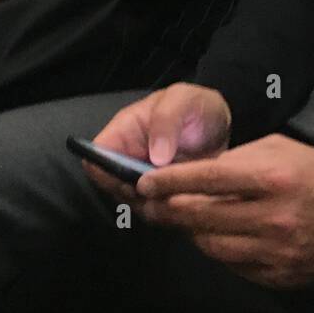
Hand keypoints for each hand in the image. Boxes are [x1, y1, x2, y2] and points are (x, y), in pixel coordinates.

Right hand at [80, 84, 232, 205]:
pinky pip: (156, 212)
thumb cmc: (195, 106)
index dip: (107, 174)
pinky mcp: (161, 195)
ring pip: (134, 205)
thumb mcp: (183, 100)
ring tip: (183, 194)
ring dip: (155, 206)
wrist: (219, 125)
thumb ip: (166, 120)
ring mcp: (143, 180)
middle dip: (136, 196)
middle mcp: (126, 160)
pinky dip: (169, 212)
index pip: (94, 159)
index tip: (136, 182)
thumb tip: (155, 158)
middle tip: (167, 191)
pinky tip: (189, 201)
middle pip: (112, 189)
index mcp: (123, 133)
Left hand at [136, 134, 313, 289]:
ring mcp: (273, 251)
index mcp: (271, 178)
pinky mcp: (275, 277)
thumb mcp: (280, 150)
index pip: (207, 180)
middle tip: (147, 204)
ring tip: (176, 219)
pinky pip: (230, 265)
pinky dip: (215, 250)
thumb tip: (193, 172)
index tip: (144, 182)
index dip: (170, 181)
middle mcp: (270, 217)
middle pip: (200, 217)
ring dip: (187, 232)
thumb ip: (237, 161)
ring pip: (209, 246)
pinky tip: (209, 237)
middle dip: (167, 209)